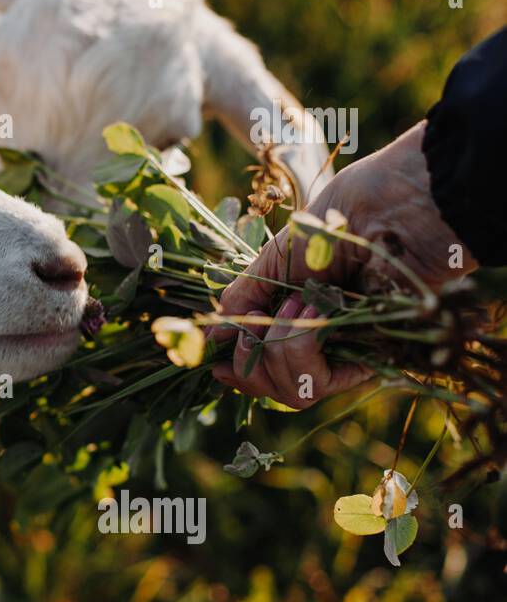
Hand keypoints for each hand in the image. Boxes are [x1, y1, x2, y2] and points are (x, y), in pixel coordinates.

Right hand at [211, 122, 471, 407]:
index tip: (218, 360)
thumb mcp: (273, 260)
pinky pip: (317, 381)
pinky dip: (302, 345)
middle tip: (258, 324)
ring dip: (277, 348)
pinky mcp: (367, 361)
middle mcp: (318, 343)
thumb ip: (241, 301)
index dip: (236, 368)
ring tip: (296, 304)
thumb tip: (210, 342)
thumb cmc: (337, 223)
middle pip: (267, 386)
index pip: (258, 368)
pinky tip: (311, 312)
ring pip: (290, 391)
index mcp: (294, 317)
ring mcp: (342, 355)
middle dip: (250, 360)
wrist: (391, 210)